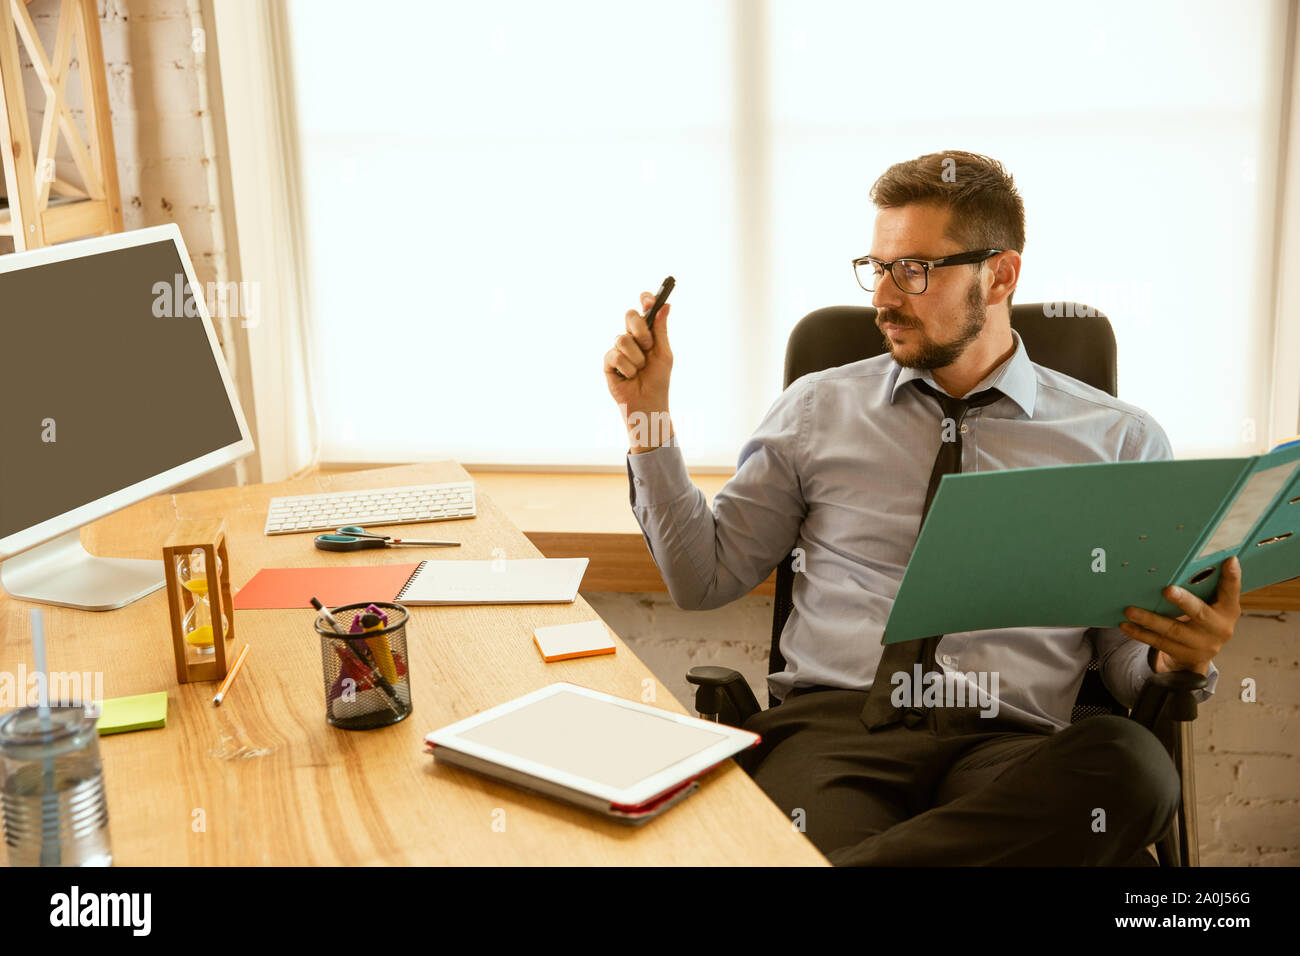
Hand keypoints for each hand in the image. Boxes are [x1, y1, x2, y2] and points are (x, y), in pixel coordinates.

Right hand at [604, 291, 673, 451]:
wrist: (648, 403)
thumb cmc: (658, 380)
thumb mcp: (664, 353)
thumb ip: (661, 330)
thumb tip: (666, 305)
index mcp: (647, 333)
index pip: (645, 309)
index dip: (646, 300)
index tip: (649, 299)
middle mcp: (632, 338)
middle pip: (629, 316)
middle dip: (640, 330)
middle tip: (648, 345)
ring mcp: (618, 349)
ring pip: (623, 339)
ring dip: (636, 357)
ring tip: (639, 370)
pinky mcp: (608, 362)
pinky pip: (615, 355)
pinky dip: (627, 368)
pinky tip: (629, 377)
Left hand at [1119, 556, 1240, 675]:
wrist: (1203, 651)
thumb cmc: (1206, 615)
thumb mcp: (1214, 603)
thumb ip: (1208, 585)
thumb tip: (1193, 560)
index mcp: (1228, 610)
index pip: (1232, 591)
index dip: (1232, 577)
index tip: (1229, 561)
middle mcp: (1218, 628)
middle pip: (1199, 613)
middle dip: (1183, 601)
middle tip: (1168, 590)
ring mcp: (1201, 644)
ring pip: (1172, 630)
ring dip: (1149, 619)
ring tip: (1130, 610)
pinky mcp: (1183, 653)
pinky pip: (1158, 643)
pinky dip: (1140, 633)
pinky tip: (1125, 625)